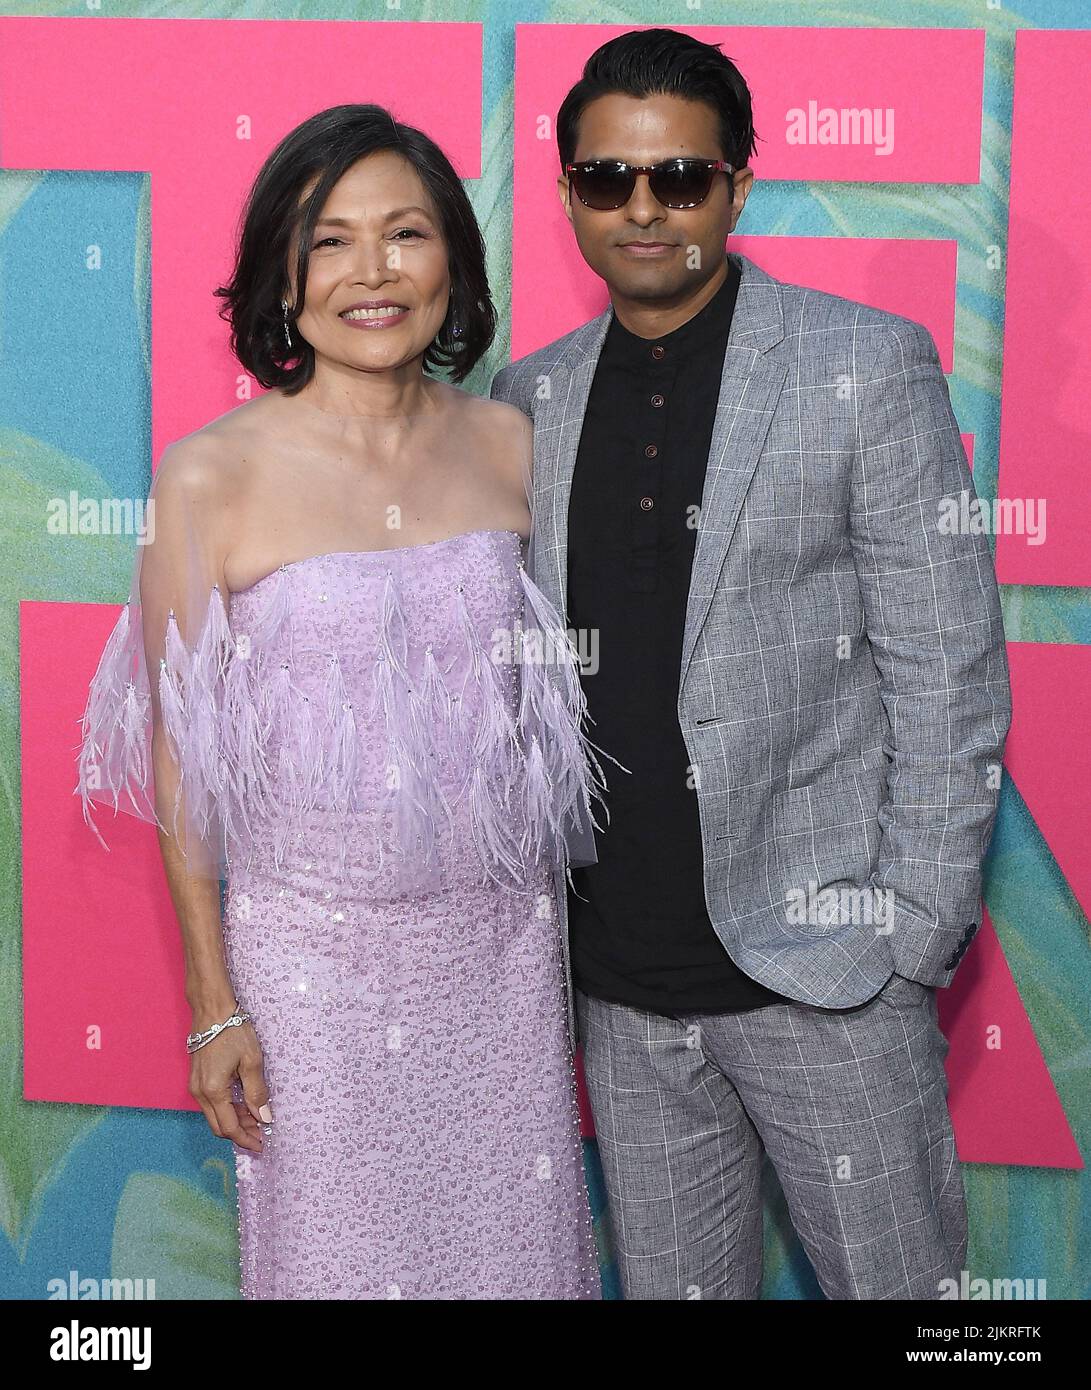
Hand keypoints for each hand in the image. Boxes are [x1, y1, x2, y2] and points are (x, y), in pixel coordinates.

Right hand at [188, 1020, 271, 1153]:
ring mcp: (195, 1086)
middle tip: (262, 1134)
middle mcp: (200, 1093)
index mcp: (213, 1091)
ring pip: (215, 1116)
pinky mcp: (197, 1080)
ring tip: (257, 1119)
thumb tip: (264, 1117)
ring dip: (235, 1122)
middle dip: (241, 1134)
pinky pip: (211, 1104)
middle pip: (219, 1127)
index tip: (262, 1145)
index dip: (246, 1139)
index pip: (229, 1128)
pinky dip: (227, 1110)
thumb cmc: (233, 1031)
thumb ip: (257, 1092)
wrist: (212, 1010)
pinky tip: (243, 1106)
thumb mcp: (252, 1061)